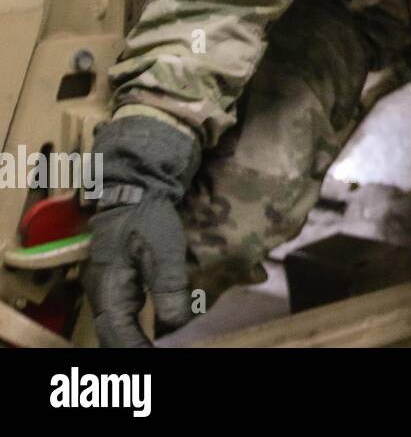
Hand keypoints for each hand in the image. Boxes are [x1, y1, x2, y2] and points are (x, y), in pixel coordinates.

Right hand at [83, 116, 200, 347]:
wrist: (137, 186)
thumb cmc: (149, 218)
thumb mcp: (164, 253)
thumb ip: (169, 291)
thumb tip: (174, 327)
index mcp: (110, 290)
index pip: (119, 335)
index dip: (138, 350)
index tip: (159, 356)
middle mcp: (103, 293)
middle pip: (115, 334)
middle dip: (137, 346)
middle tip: (164, 352)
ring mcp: (108, 285)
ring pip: (119, 324)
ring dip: (137, 338)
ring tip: (161, 346)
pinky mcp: (118, 278)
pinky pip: (125, 311)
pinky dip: (138, 324)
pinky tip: (156, 329)